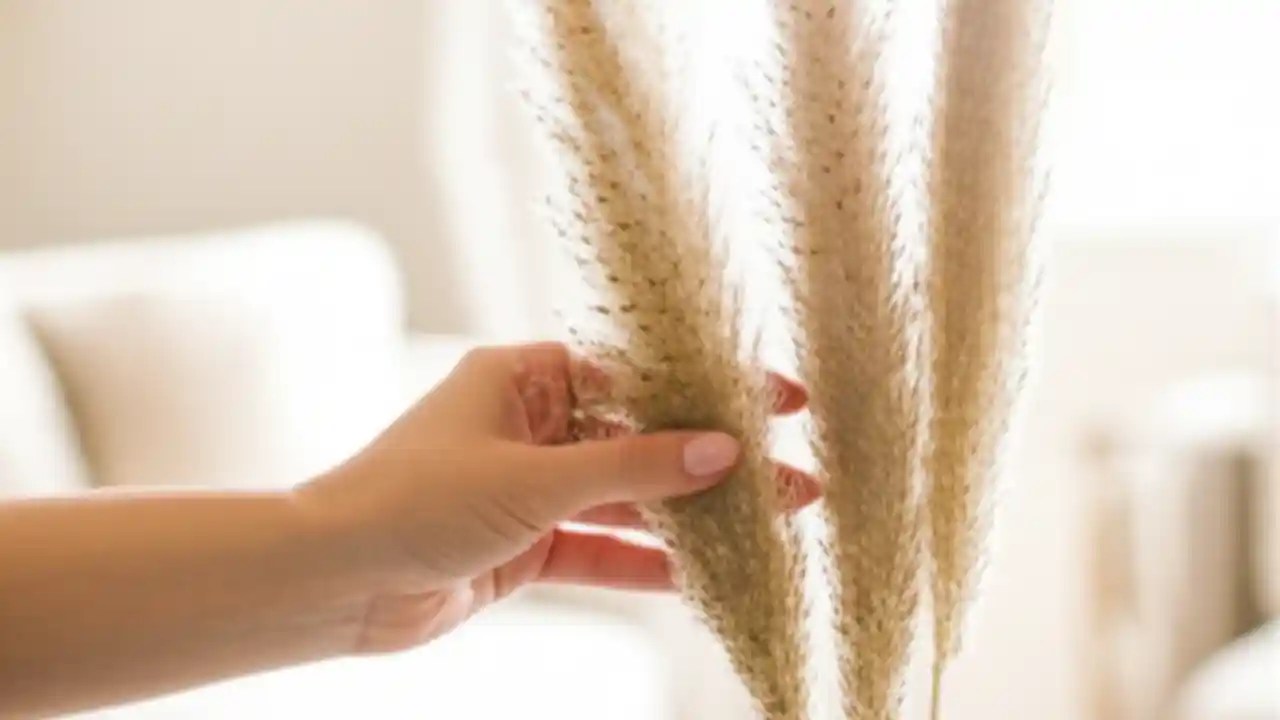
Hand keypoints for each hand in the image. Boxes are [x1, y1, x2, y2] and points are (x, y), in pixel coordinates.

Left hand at [298, 342, 818, 653]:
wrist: (334, 580)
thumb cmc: (413, 499)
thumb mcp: (534, 477)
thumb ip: (633, 468)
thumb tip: (723, 451)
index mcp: (525, 376)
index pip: (638, 373)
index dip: (710, 387)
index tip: (779, 398)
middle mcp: (532, 424)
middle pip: (643, 438)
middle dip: (715, 460)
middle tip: (794, 477)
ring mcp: (532, 485)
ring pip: (629, 496)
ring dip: (691, 514)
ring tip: (770, 526)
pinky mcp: (526, 542)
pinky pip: (600, 547)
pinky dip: (644, 561)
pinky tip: (702, 574)